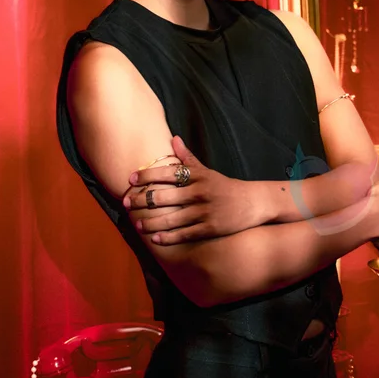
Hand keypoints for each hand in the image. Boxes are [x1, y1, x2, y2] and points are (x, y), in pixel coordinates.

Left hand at [123, 136, 265, 244]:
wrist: (252, 203)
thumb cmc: (224, 186)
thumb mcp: (207, 170)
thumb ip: (188, 157)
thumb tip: (173, 138)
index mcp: (197, 176)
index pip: (167, 173)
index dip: (147, 176)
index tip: (131, 180)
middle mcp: (199, 192)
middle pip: (163, 197)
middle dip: (141, 200)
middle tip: (126, 203)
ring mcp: (204, 211)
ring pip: (170, 218)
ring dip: (150, 222)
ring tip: (137, 224)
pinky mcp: (209, 228)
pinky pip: (184, 234)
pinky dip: (168, 237)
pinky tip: (154, 238)